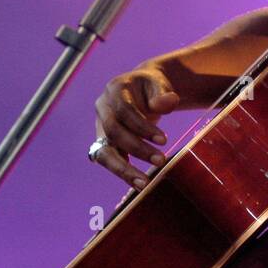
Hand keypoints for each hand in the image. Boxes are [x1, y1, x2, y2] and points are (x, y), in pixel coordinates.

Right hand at [92, 63, 182, 187]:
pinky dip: (123, 171)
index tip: (164, 140)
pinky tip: (139, 183)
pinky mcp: (105, 142)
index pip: (124, 110)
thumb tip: (166, 104)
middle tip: (161, 160)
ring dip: (123, 168)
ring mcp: (101, 126)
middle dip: (137, 148)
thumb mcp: (160, 84)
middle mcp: (103, 108)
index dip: (142, 127)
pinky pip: (109, 160)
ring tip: (144, 183)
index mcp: (115, 89)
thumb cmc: (153, 88)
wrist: (145, 90)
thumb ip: (163, 94)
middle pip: (113, 131)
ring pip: (104, 151)